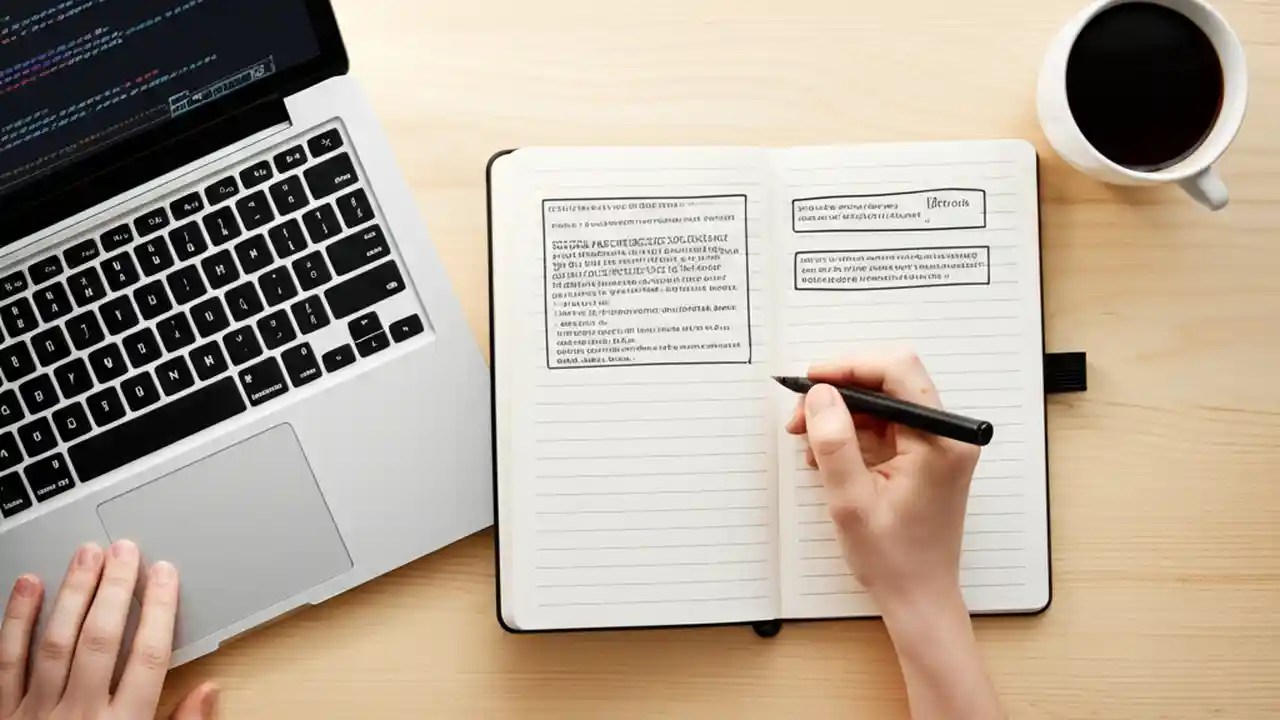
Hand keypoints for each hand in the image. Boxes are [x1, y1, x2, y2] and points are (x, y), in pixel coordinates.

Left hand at [0, 542, 218, 719]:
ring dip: (72, 593)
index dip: (159, 610)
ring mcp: (36, 714)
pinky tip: (29, 588)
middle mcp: (79, 717)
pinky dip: (16, 621)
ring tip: (86, 555)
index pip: (148, 657)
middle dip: (115, 589)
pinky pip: (6, 661)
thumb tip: (209, 691)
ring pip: (54, 642)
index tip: (165, 574)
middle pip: (101, 640)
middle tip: (124, 549)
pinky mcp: (1, 716)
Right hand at [785, 351, 979, 611]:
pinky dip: (852, 432)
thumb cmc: (893, 559)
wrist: (918, 597)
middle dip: (839, 391)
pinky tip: (827, 456)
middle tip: (801, 416)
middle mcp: (947, 436)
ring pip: (882, 403)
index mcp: (940, 441)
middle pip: (889, 382)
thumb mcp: (851, 502)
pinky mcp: (925, 456)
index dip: (849, 366)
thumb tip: (820, 395)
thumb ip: (835, 444)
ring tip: (808, 442)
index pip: (898, 371)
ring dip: (841, 414)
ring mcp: (938, 445)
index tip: (812, 380)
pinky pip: (884, 426)